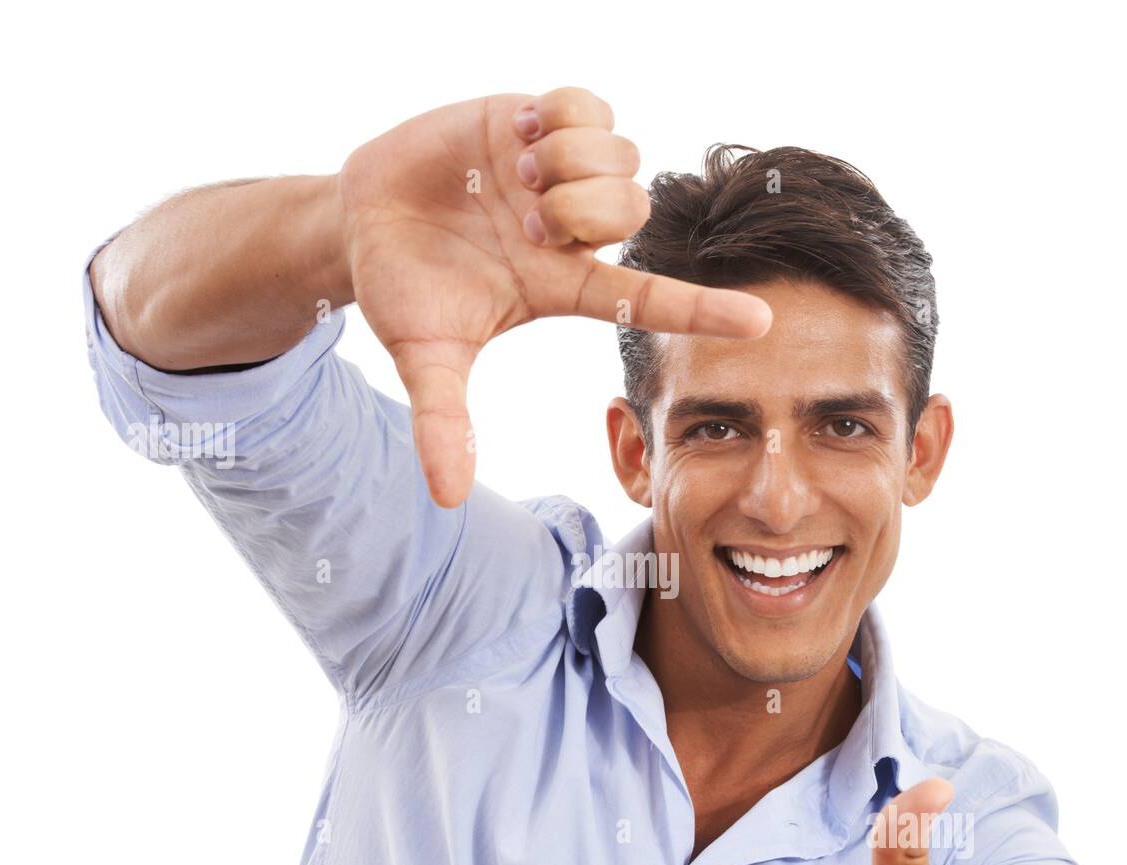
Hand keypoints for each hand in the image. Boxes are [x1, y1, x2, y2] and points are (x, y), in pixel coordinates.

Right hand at [338, 86, 772, 506]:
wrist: (363, 222)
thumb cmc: (403, 294)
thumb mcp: (426, 358)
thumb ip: (445, 424)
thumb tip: (449, 498)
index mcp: (565, 286)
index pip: (649, 299)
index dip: (705, 309)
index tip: (763, 321)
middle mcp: (576, 232)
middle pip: (637, 212)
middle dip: (582, 212)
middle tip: (524, 219)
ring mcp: (562, 174)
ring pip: (621, 157)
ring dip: (565, 166)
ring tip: (512, 178)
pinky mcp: (538, 118)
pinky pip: (589, 103)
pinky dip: (558, 117)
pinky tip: (516, 134)